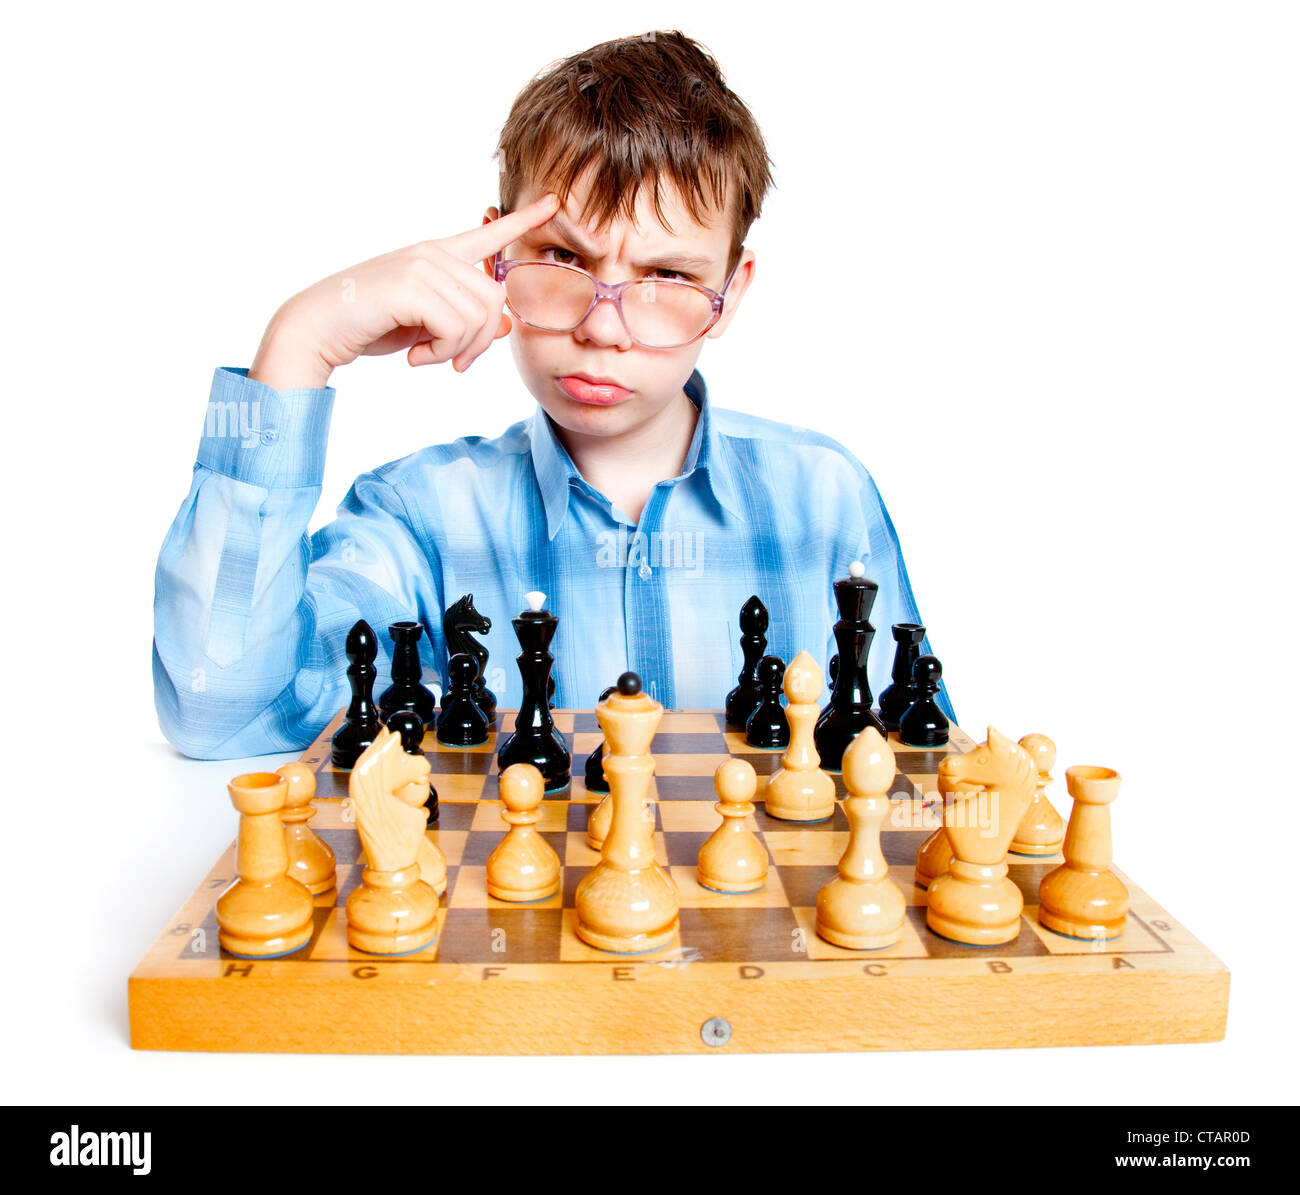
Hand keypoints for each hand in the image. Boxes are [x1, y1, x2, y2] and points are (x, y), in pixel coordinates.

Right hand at [249, 193, 558, 389]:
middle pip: (495, 302)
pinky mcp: (412, 285)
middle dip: (480, 343)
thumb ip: (466, 320)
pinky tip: (416, 358)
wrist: (317, 328)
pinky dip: (442, 354)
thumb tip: (507, 323)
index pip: (488, 235)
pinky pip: (457, 328)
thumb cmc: (370, 325)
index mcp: (438, 256)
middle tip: (454, 362)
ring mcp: (423, 266)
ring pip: (480, 319)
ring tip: (428, 357)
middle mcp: (434, 254)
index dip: (523, 221)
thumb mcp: (427, 325)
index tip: (554, 202)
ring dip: (459, 352)